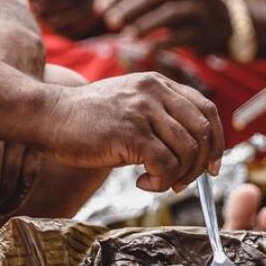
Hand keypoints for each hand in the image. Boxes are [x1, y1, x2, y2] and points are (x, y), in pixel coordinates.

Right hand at [39, 72, 224, 192]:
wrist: (49, 116)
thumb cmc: (87, 119)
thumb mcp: (130, 106)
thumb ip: (158, 118)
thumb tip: (193, 152)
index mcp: (158, 83)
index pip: (207, 109)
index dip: (217, 140)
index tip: (213, 165)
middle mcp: (155, 91)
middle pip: (203, 131)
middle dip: (201, 164)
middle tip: (182, 182)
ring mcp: (143, 110)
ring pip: (188, 150)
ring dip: (178, 176)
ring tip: (158, 182)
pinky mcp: (130, 132)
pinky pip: (165, 164)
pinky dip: (160, 181)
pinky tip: (142, 182)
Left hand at [93, 0, 231, 57]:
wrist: (229, 21)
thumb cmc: (186, 8)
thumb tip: (105, 5)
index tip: (99, 7)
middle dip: (130, 7)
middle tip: (109, 21)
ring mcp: (201, 7)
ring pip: (169, 12)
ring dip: (145, 24)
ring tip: (126, 36)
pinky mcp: (207, 30)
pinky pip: (183, 35)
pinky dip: (164, 42)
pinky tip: (147, 49)